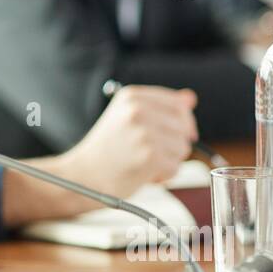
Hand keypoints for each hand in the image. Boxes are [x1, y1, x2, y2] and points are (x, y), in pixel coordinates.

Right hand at [59, 85, 198, 197]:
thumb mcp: (127, 117)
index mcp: (133, 96)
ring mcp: (144, 133)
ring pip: (182, 148)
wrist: (82, 175)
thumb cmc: (106, 149)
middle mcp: (138, 110)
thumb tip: (189, 98)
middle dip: (174, 144)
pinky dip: (164, 175)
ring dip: (169, 161)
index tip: (176, 135)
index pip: (178, 105)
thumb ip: (160, 106)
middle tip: (151, 153)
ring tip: (144, 163)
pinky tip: (144, 174)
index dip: (184, 123)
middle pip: (184, 127)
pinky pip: (175, 167)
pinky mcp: (149, 156)